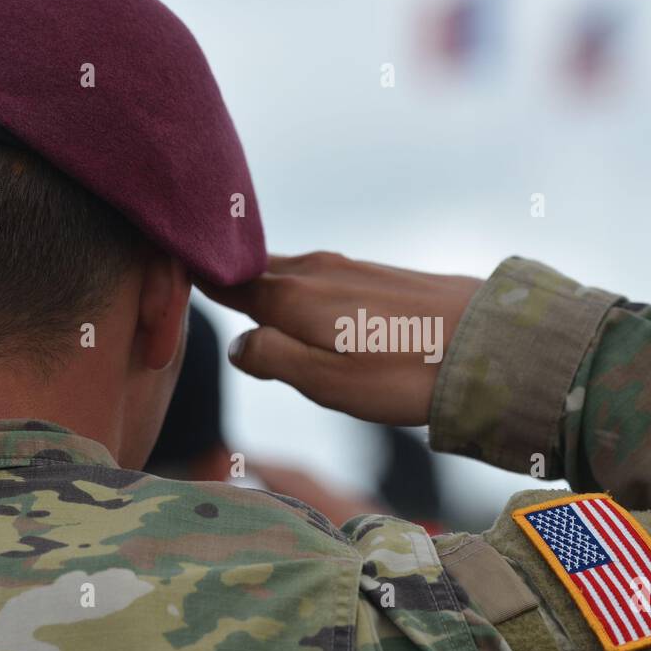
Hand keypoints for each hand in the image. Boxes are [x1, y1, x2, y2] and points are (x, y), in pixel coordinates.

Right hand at [198, 252, 481, 425]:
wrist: (490, 343)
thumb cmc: (406, 373)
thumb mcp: (329, 383)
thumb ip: (274, 359)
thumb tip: (236, 344)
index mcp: (292, 298)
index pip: (225, 281)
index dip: (191, 274)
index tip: (160, 268)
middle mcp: (314, 272)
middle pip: (252, 270)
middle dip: (220, 271)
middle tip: (182, 272)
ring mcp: (347, 269)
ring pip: (285, 271)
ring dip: (258, 278)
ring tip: (230, 287)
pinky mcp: (375, 276)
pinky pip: (316, 276)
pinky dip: (294, 285)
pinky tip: (297, 301)